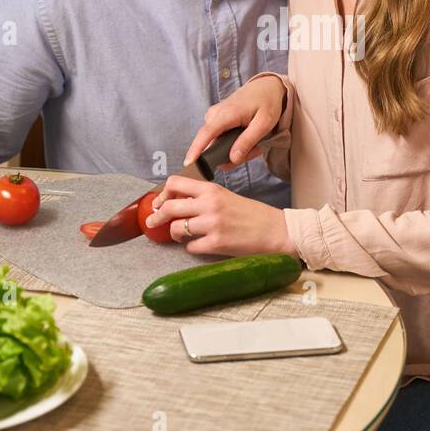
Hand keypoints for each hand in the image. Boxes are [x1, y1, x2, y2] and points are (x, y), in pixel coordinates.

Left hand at [145, 176, 294, 256]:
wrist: (276, 231)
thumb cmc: (253, 215)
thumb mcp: (227, 197)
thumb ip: (204, 198)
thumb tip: (179, 204)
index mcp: (212, 190)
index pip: (175, 183)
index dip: (163, 193)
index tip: (160, 202)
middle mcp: (210, 205)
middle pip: (169, 207)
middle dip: (157, 216)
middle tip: (153, 222)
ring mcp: (212, 225)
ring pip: (177, 228)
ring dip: (175, 234)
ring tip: (181, 235)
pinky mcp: (216, 244)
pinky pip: (191, 247)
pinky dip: (192, 248)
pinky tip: (200, 245)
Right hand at [183, 75, 286, 171]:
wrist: (265, 87)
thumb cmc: (267, 103)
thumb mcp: (264, 123)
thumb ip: (248, 141)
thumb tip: (233, 158)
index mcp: (226, 113)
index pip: (206, 134)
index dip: (196, 150)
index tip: (189, 164)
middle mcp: (214, 114)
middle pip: (214, 146)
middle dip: (233, 155)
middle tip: (256, 150)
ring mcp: (213, 117)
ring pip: (218, 145)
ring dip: (236, 149)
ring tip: (255, 144)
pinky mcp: (216, 120)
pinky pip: (220, 139)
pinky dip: (234, 143)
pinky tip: (249, 139)